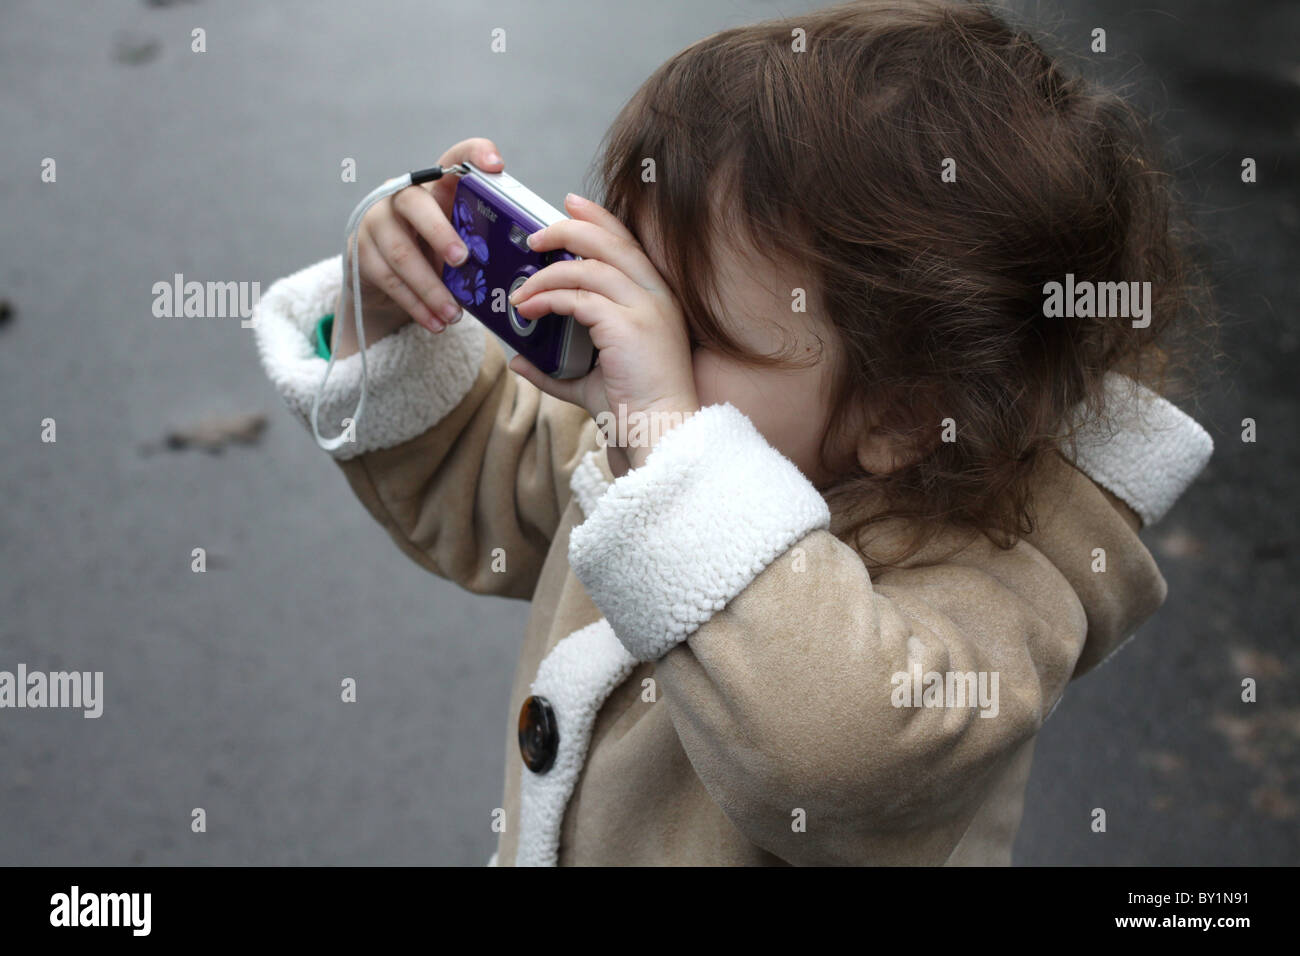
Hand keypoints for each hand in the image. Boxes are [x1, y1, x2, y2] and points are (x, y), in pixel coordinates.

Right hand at [331, 137, 505, 358]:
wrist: (384, 275)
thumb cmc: (433, 252)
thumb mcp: (458, 238)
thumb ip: (481, 237)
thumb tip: (524, 261)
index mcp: (434, 185)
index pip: (456, 158)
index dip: (475, 154)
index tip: (496, 165)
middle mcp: (400, 195)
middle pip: (415, 205)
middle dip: (439, 233)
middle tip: (462, 260)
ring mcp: (375, 222)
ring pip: (400, 253)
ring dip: (430, 288)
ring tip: (454, 315)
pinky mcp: (360, 253)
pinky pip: (388, 280)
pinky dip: (415, 305)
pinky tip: (436, 322)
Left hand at [505, 194, 699, 475]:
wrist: (659, 435)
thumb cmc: (634, 411)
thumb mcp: (590, 383)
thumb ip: (556, 369)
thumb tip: (518, 360)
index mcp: (658, 300)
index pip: (628, 245)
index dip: (599, 221)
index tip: (572, 207)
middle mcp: (656, 297)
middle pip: (611, 243)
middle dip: (570, 229)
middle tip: (535, 235)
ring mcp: (645, 308)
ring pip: (588, 268)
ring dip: (546, 274)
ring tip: (520, 290)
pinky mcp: (627, 325)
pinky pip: (577, 298)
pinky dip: (547, 299)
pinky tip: (528, 310)